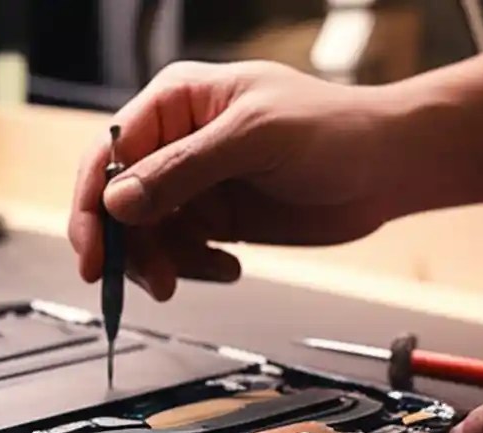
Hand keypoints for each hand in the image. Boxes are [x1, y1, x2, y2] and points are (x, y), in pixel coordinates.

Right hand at [68, 60, 407, 300]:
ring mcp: (191, 183)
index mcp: (175, 102)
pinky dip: (195, 269)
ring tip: (207, 272)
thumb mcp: (253, 139)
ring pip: (144, 235)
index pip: (108, 153)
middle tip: (153, 280)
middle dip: (130, 246)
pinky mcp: (212, 218)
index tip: (95, 253)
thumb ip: (182, 169)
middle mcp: (174, 141)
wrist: (390, 167)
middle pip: (117, 202)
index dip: (93, 204)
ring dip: (164, 264)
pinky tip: (230, 268)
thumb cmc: (335, 129)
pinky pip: (178, 253)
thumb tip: (118, 201)